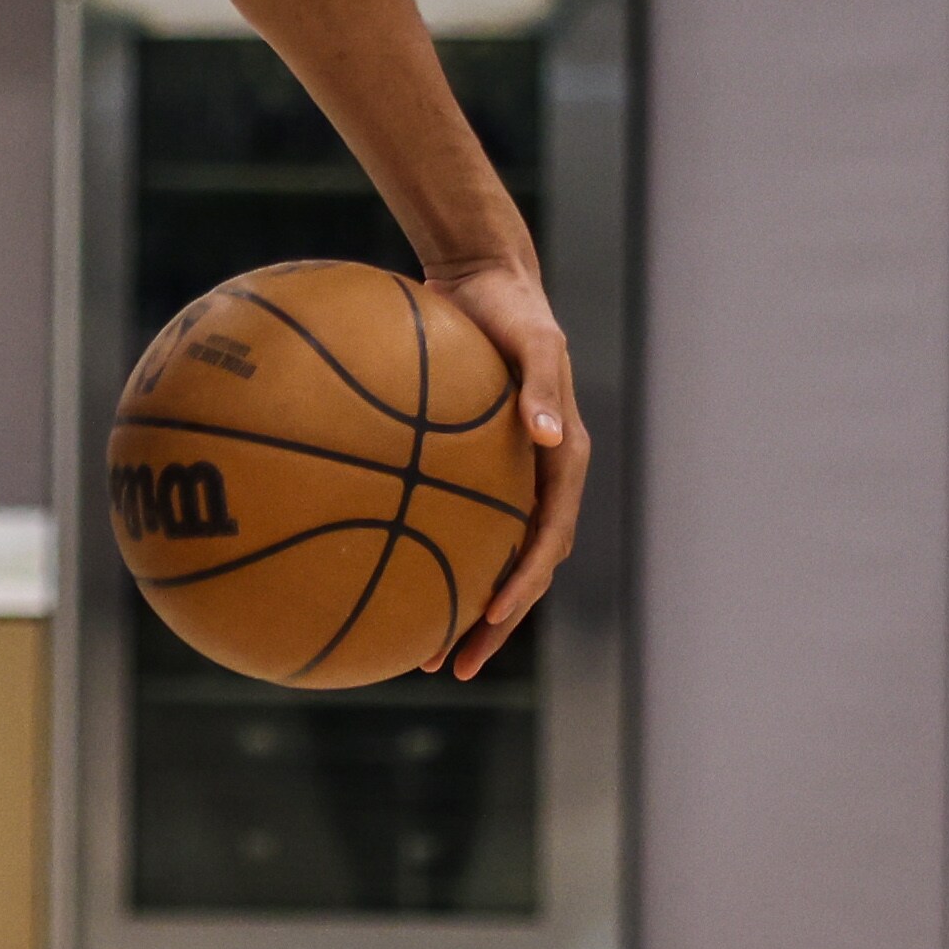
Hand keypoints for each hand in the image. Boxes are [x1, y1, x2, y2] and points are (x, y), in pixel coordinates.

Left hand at [427, 255, 586, 677]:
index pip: (549, 539)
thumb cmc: (512, 309)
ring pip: (488, 561)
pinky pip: (454, 525)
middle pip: (522, 572)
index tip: (491, 614)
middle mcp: (538, 481)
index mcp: (562, 462)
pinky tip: (385, 577)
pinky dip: (433, 558)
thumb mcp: (535, 341)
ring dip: (464, 610)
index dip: (524, 582)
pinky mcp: (477, 470)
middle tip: (452, 666)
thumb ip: (541, 387)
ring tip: (424, 652)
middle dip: (491, 624)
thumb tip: (546, 434)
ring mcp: (508, 480)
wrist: (488, 283)